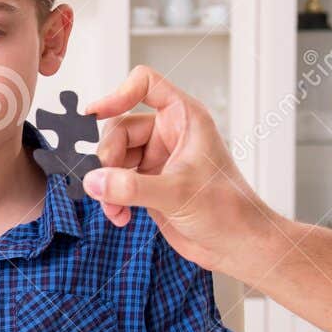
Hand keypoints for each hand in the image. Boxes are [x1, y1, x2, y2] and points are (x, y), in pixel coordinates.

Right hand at [82, 65, 276, 274]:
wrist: (236, 245)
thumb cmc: (229, 210)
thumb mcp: (178, 193)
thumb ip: (132, 186)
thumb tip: (95, 180)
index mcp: (184, 119)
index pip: (146, 85)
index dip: (118, 94)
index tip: (95, 114)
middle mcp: (169, 135)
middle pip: (119, 128)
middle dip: (108, 158)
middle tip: (103, 182)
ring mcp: (157, 159)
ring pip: (113, 158)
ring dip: (107, 183)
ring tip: (114, 207)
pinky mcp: (148, 183)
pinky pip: (115, 182)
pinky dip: (111, 199)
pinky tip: (120, 216)